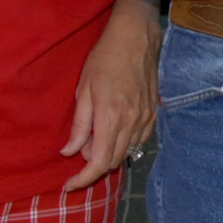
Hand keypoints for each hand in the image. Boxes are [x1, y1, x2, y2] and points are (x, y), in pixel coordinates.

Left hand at [62, 0, 162, 190]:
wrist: (136, 37)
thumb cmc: (104, 59)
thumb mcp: (83, 90)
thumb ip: (79, 125)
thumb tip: (69, 152)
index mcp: (111, 117)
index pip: (98, 163)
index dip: (83, 179)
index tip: (68, 185)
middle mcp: (132, 122)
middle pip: (114, 161)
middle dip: (93, 165)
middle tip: (79, 150)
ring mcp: (146, 118)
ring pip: (127, 152)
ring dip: (110, 154)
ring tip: (95, 137)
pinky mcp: (154, 111)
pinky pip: (139, 140)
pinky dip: (125, 143)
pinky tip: (115, 131)